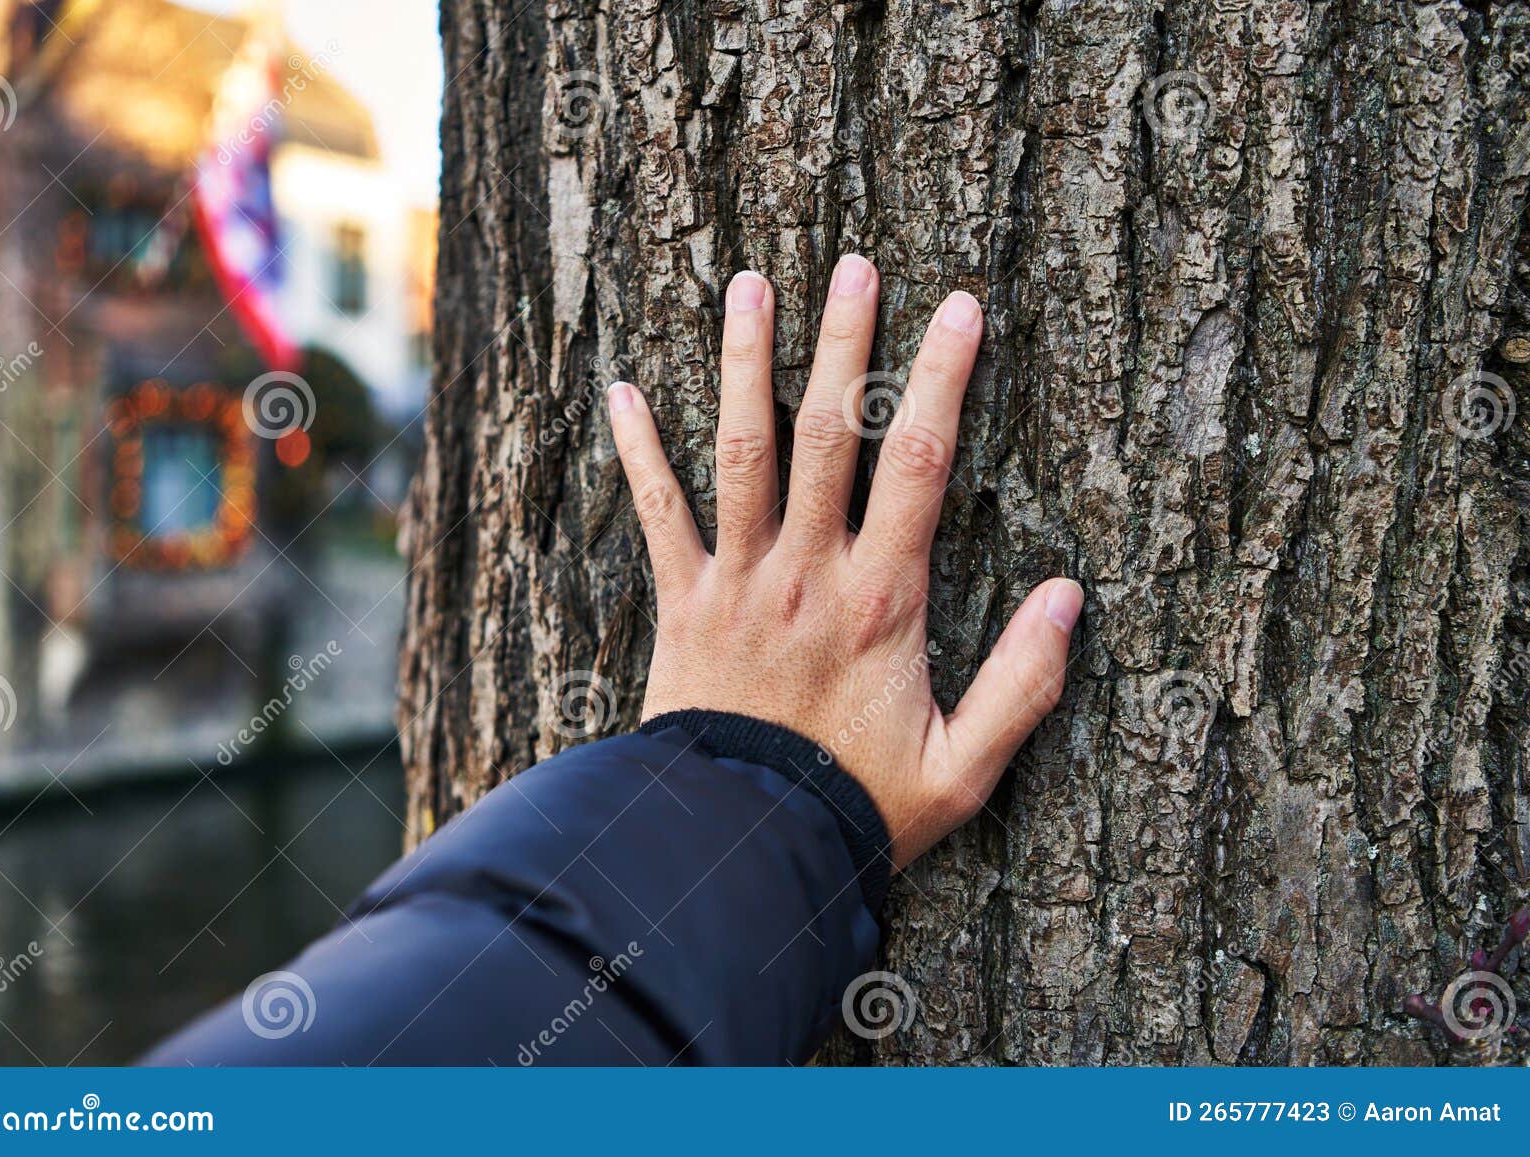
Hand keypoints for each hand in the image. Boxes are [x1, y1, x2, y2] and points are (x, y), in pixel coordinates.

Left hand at [607, 255, 1080, 867]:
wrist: (739, 848)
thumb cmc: (856, 810)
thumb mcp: (962, 771)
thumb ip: (1022, 686)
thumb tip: (1068, 596)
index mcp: (881, 600)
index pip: (920, 464)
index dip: (942, 379)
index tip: (960, 307)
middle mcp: (807, 571)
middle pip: (829, 434)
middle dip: (845, 343)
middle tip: (855, 263)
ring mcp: (738, 580)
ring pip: (743, 451)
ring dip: (747, 364)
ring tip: (751, 284)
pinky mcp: (681, 603)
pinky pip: (657, 515)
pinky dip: (638, 453)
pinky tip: (620, 392)